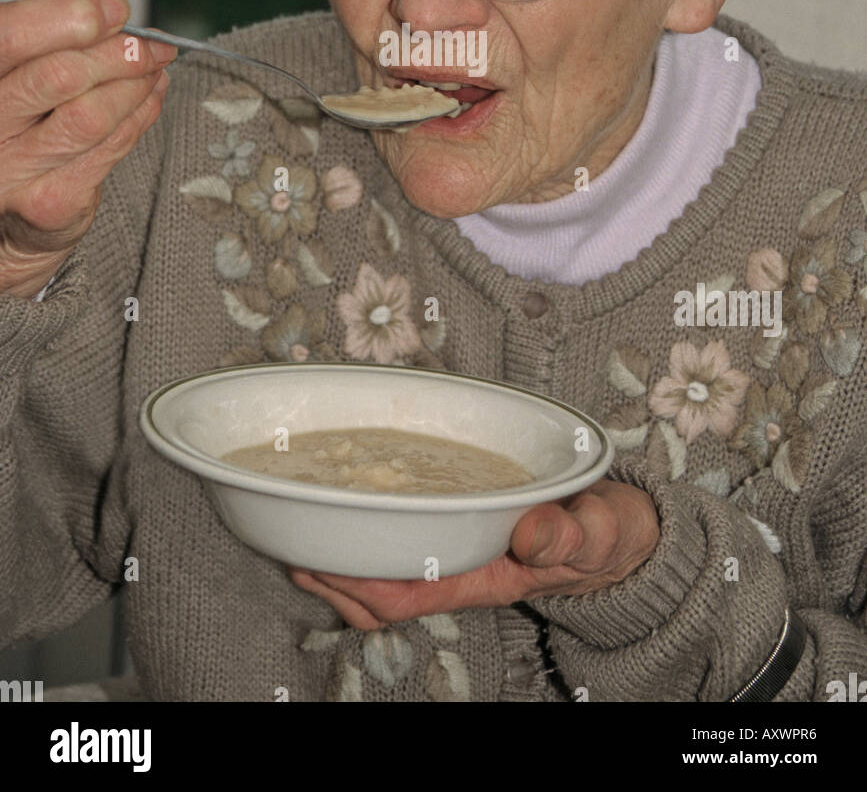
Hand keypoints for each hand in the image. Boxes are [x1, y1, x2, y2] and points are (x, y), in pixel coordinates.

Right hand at [0, 0, 175, 296]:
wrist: (6, 214)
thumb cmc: (16, 124)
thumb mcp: (25, 61)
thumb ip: (56, 16)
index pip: (9, 36)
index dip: (69, 14)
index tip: (112, 5)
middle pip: (56, 76)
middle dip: (114, 51)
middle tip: (146, 42)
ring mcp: (12, 169)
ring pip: (90, 115)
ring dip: (135, 83)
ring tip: (155, 64)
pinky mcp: (49, 201)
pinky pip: (110, 149)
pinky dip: (141, 114)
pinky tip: (150, 95)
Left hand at [287, 479, 659, 630]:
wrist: (625, 534)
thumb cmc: (610, 532)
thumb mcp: (602, 531)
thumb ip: (574, 534)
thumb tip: (532, 534)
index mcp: (490, 575)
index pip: (413, 591)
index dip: (364, 582)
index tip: (324, 562)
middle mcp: (466, 571)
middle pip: (387, 593)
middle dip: (337, 578)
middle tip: (292, 547)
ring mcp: (461, 556)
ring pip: (389, 577)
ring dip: (345, 564)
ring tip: (304, 538)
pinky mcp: (462, 533)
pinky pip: (405, 549)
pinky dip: (371, 539)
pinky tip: (351, 519)